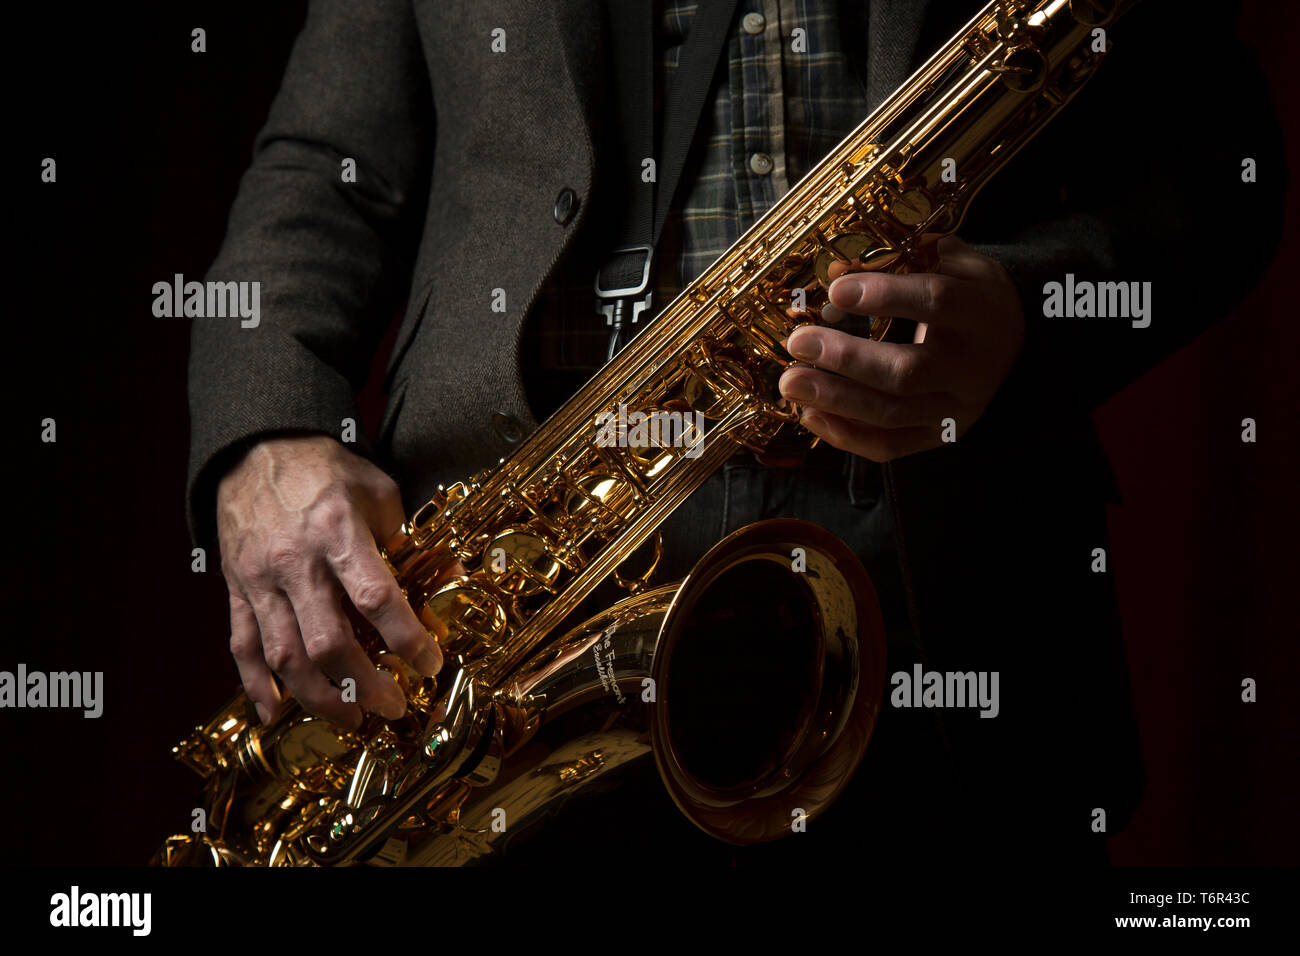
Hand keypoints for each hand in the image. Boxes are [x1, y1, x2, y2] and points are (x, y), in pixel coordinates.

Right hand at [216, 435, 450, 729]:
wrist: (256, 447)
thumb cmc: (324, 468)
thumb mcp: (377, 489)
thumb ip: (403, 538)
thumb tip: (442, 580)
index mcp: (337, 531)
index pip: (376, 598)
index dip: (406, 638)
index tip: (430, 664)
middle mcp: (295, 562)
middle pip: (328, 641)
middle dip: (364, 684)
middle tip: (393, 707)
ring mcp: (260, 580)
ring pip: (284, 656)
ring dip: (318, 697)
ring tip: (350, 720)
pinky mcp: (236, 589)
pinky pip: (242, 646)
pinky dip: (256, 686)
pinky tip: (274, 715)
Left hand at [778, 235, 1023, 460]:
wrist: (1012, 343)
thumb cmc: (967, 293)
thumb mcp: (951, 263)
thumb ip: (903, 258)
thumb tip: (837, 265)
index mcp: (983, 312)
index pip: (937, 302)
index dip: (885, 296)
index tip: (836, 290)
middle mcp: (974, 367)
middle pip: (907, 372)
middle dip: (846, 359)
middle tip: (798, 343)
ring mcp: (958, 409)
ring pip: (891, 414)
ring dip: (834, 400)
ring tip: (789, 383)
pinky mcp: (939, 436)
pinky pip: (890, 446)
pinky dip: (846, 436)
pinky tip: (809, 415)